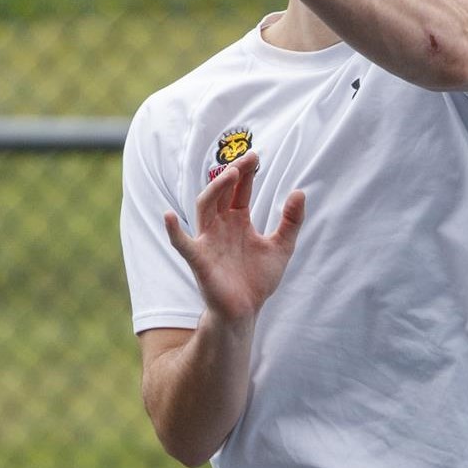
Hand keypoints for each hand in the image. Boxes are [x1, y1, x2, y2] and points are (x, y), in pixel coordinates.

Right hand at [162, 152, 306, 323]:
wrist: (246, 311)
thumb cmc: (258, 279)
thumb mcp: (282, 247)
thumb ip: (291, 221)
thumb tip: (299, 192)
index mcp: (238, 221)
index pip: (240, 190)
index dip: (247, 173)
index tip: (256, 156)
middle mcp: (220, 226)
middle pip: (222, 192)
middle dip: (233, 174)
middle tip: (248, 159)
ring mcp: (208, 241)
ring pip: (205, 207)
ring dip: (215, 190)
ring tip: (230, 174)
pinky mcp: (199, 260)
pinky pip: (181, 243)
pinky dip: (173, 231)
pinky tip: (168, 216)